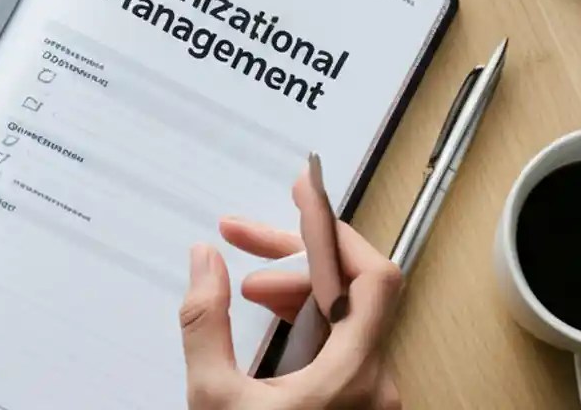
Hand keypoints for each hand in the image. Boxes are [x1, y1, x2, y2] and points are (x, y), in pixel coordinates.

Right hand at [180, 217, 402, 409]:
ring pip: (346, 314)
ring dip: (298, 288)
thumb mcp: (215, 398)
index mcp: (353, 374)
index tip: (304, 191)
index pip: (372, 278)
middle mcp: (375, 381)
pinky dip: (308, 319)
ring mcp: (369, 393)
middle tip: (241, 237)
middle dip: (294, 258)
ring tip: (246, 288)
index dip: (335, 230)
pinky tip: (271, 312)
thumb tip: (205, 259)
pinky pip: (342, 341)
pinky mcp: (357, 401)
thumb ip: (207, 324)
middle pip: (351, 289)